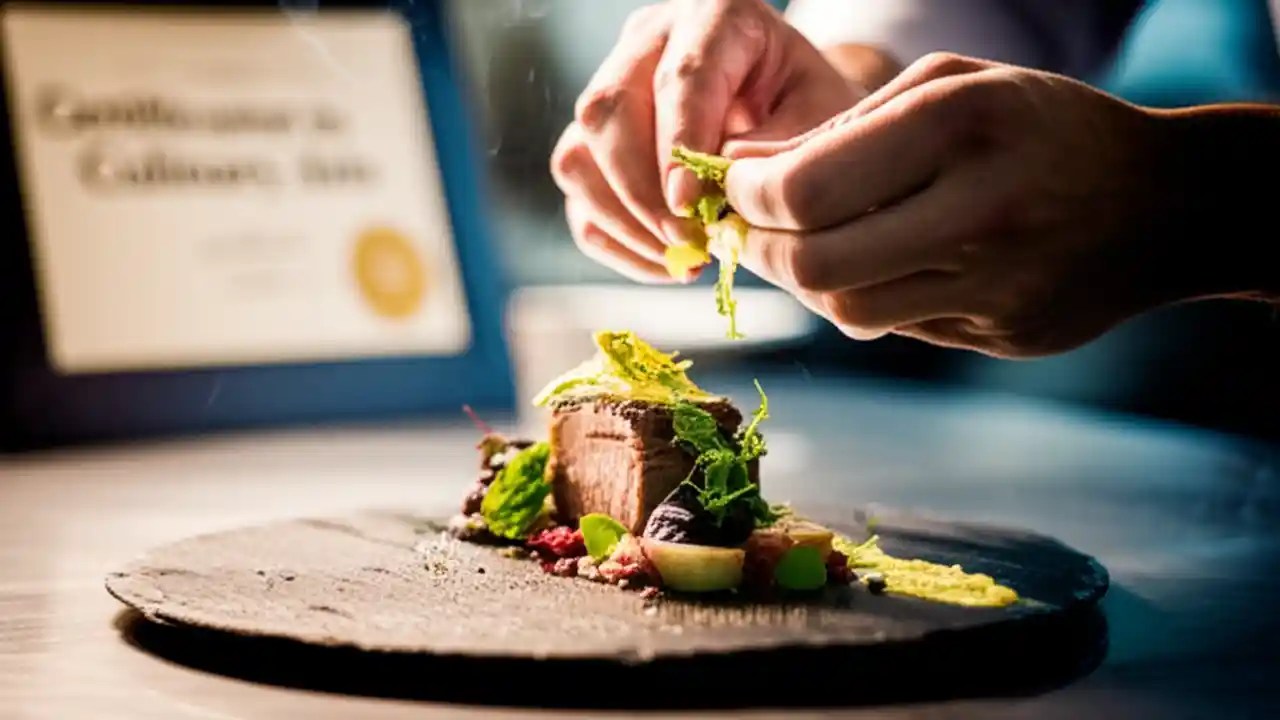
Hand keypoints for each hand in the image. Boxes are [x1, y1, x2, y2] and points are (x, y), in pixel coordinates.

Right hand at [549, 0, 862, 282]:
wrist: (800, 111)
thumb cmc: (813, 110)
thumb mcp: (822, 121)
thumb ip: (777, 153)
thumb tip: (713, 190)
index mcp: (718, 15)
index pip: (681, 77)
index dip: (679, 147)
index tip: (690, 208)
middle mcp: (651, 41)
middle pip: (608, 112)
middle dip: (641, 194)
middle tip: (687, 245)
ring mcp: (614, 88)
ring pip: (578, 156)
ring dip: (624, 222)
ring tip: (682, 259)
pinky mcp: (597, 140)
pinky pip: (581, 196)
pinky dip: (617, 240)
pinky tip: (665, 262)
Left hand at [723, 52, 1274, 357]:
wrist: (1163, 205)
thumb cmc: (1037, 128)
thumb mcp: (950, 85)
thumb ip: (842, 126)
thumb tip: (742, 167)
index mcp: (963, 126)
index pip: (806, 190)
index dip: (747, 196)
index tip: (734, 185)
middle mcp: (980, 212)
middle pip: (814, 265)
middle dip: (759, 248)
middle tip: (749, 226)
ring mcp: (995, 286)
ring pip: (846, 311)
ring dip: (803, 281)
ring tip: (804, 245)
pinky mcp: (1000, 336)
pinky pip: (896, 328)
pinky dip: (863, 298)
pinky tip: (874, 266)